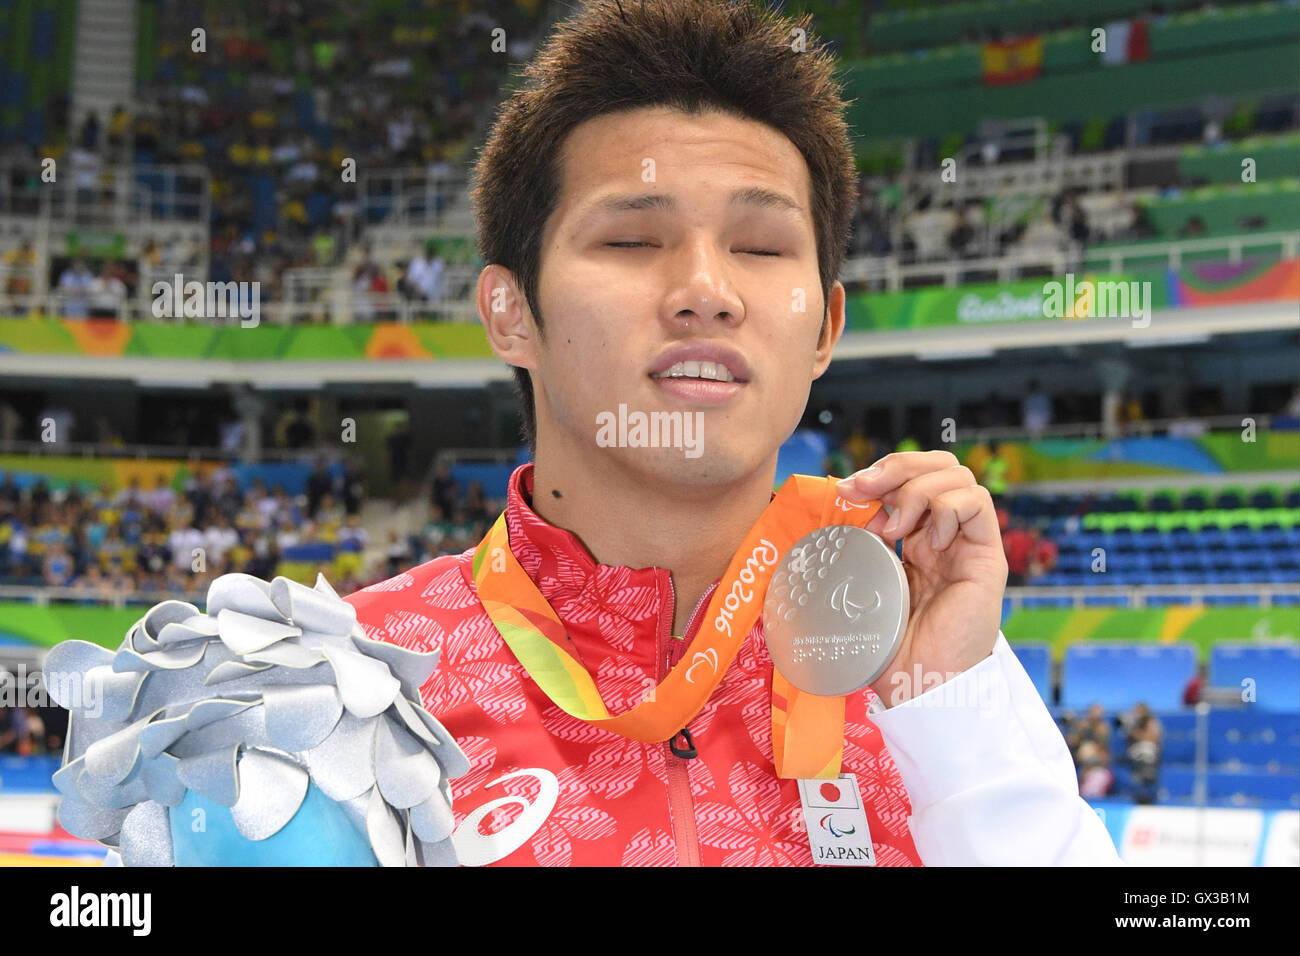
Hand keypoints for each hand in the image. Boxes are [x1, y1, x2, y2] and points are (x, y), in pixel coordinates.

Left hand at [834, 450, 1006, 706]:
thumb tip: (835, 504)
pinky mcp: (987, 556)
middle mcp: (942, 534)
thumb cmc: (886, 642)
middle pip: (935, 465)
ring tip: (894, 529)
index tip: (845, 490)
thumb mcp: (860, 580)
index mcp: (913, 537)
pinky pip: (977, 502)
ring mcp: (966, 542)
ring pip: (955, 476)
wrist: (917, 684)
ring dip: (916, 490)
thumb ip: (855, 543)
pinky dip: (947, 507)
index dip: (878, 473)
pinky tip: (929, 540)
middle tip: (864, 489)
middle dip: (896, 466)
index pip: (908, 477)